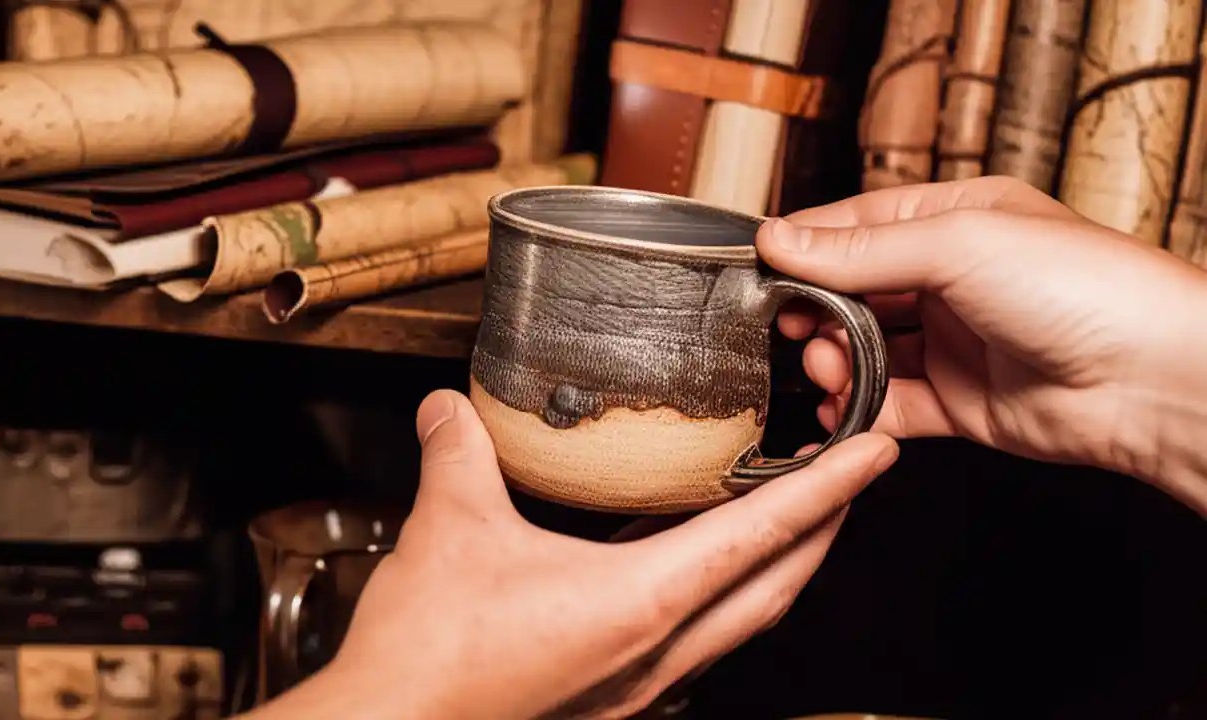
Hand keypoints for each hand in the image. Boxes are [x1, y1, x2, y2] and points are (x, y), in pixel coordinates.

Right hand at [241, 389, 896, 719]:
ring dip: (779, 567)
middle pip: (776, 585)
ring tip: (791, 517)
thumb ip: (460, 452)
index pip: (759, 534)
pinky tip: (693, 573)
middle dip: (826, 527)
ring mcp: (641, 685)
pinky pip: (697, 642)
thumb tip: (450, 407)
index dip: (829, 487)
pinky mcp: (614, 698)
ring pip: (744, 620)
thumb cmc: (428, 657)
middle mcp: (657, 651)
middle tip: (852, 475)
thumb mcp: (449, 529)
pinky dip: (721, 598)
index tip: (879, 450)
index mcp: (639, 603)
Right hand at [756, 175, 1206, 514]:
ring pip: (865, 352)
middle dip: (814, 312)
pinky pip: (890, 406)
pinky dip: (858, 413)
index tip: (757, 268)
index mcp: (955, 219)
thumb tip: (779, 240)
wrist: (1153, 380)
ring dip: (834, 363)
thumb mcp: (957, 244)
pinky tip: (839, 414)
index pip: (856, 227)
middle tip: (788, 329)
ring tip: (827, 371)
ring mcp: (954, 343)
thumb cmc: (1083, 288)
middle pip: (853, 293)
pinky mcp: (959, 403)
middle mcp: (951, 280)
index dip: (803, 247)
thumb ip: (860, 251)